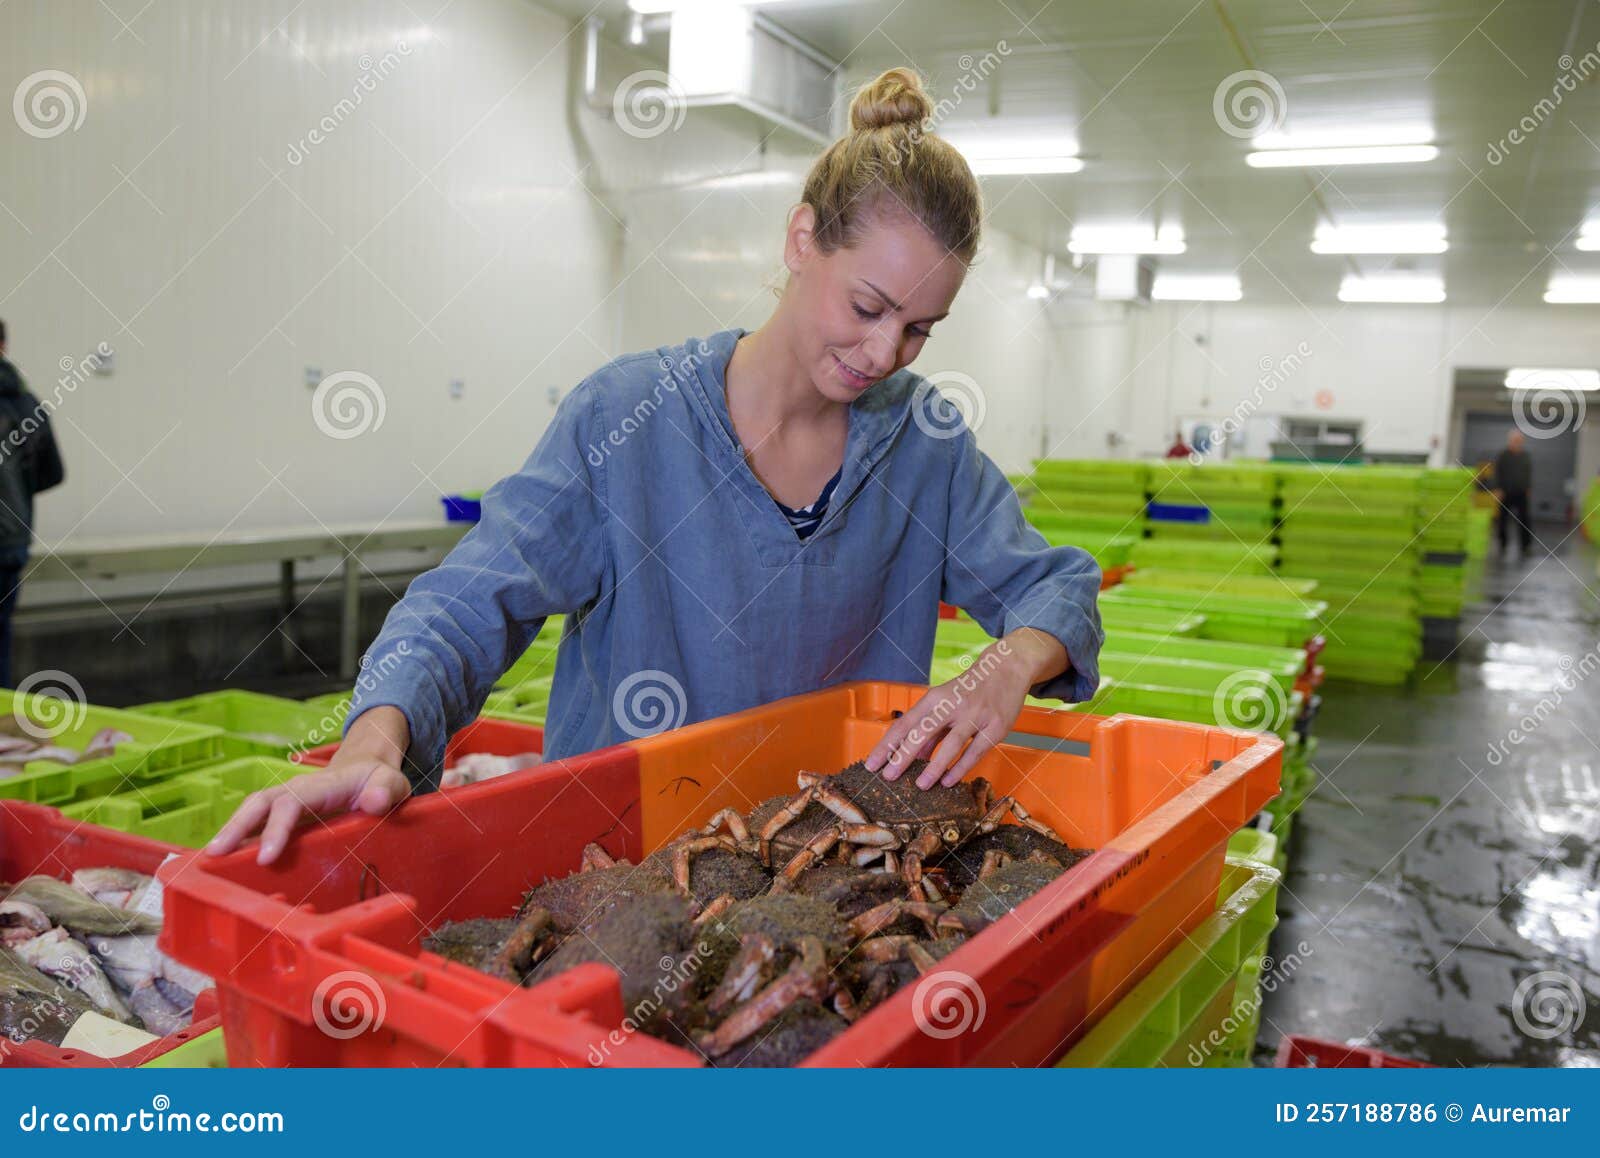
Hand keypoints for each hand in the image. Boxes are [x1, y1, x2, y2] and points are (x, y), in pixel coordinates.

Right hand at [206, 707, 411, 864]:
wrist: (367, 771)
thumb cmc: (378, 781)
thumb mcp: (392, 782)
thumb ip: (387, 790)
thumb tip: (374, 802)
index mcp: (320, 786)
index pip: (292, 803)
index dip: (277, 828)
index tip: (267, 857)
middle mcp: (295, 791)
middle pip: (259, 804)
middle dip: (236, 827)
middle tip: (215, 855)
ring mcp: (285, 802)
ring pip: (252, 813)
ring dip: (230, 834)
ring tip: (209, 863)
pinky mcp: (282, 815)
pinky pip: (256, 825)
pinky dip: (239, 841)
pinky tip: (226, 865)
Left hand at [863, 628, 1067, 788]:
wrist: (1005, 669)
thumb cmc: (968, 690)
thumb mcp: (944, 703)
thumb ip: (930, 730)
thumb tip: (913, 758)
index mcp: (934, 698)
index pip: (904, 723)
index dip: (887, 745)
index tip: (871, 764)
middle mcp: (952, 705)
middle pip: (923, 732)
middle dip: (903, 756)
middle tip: (888, 777)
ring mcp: (975, 716)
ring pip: (951, 745)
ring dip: (934, 767)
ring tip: (921, 785)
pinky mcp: (995, 727)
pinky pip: (974, 752)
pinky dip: (960, 768)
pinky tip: (948, 781)